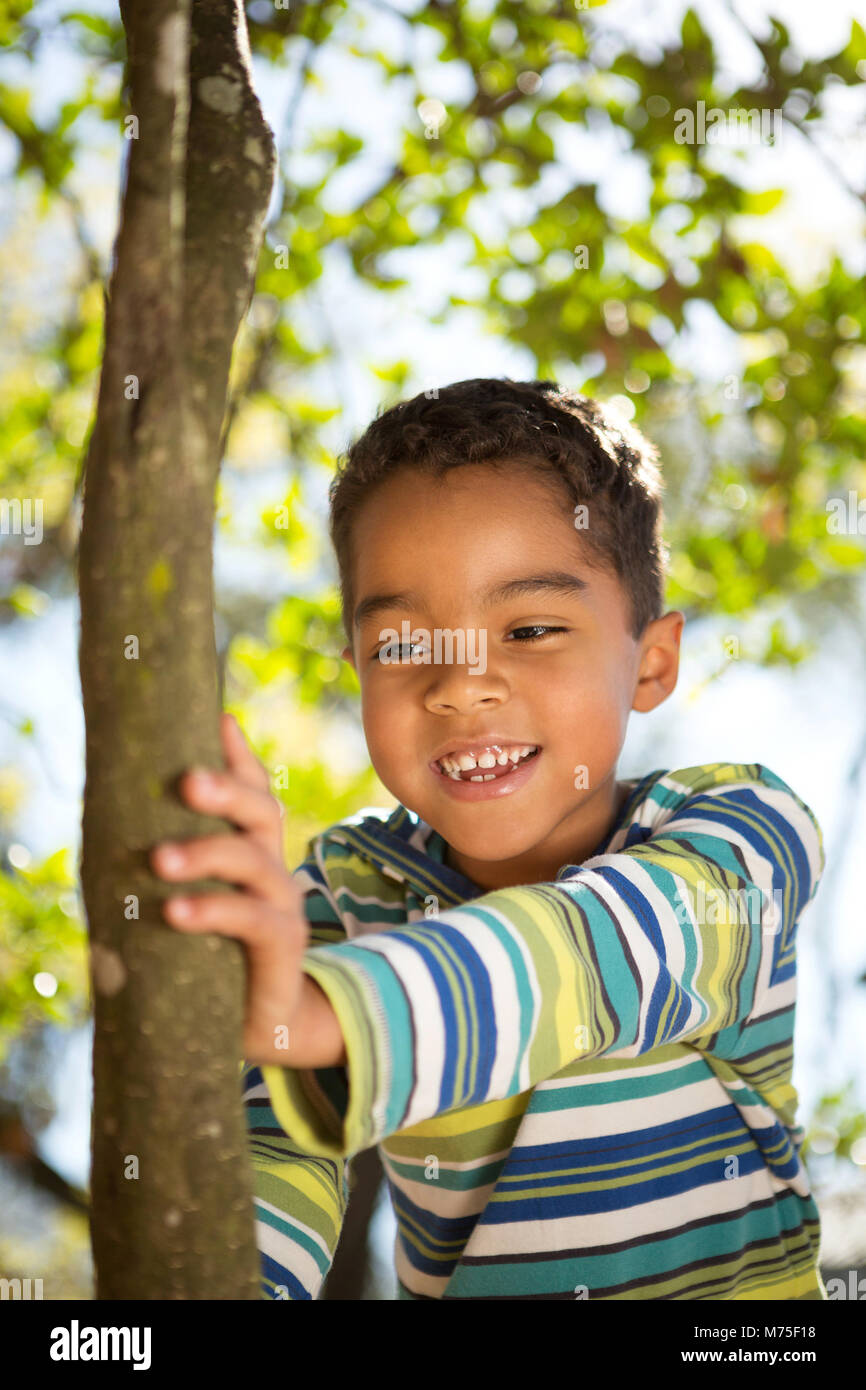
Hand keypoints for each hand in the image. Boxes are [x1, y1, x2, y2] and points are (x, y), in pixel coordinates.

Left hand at [150, 712, 315, 1065]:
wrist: (260, 1027)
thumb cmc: (215, 958)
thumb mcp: (195, 903)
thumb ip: (174, 863)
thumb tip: (119, 820)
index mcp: (252, 853)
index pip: (253, 793)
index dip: (238, 758)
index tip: (216, 719)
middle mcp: (272, 869)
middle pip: (261, 813)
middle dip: (226, 791)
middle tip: (185, 782)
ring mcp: (283, 905)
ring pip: (254, 862)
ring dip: (206, 854)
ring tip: (160, 860)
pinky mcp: (283, 947)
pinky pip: (253, 920)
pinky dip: (214, 910)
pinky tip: (176, 912)